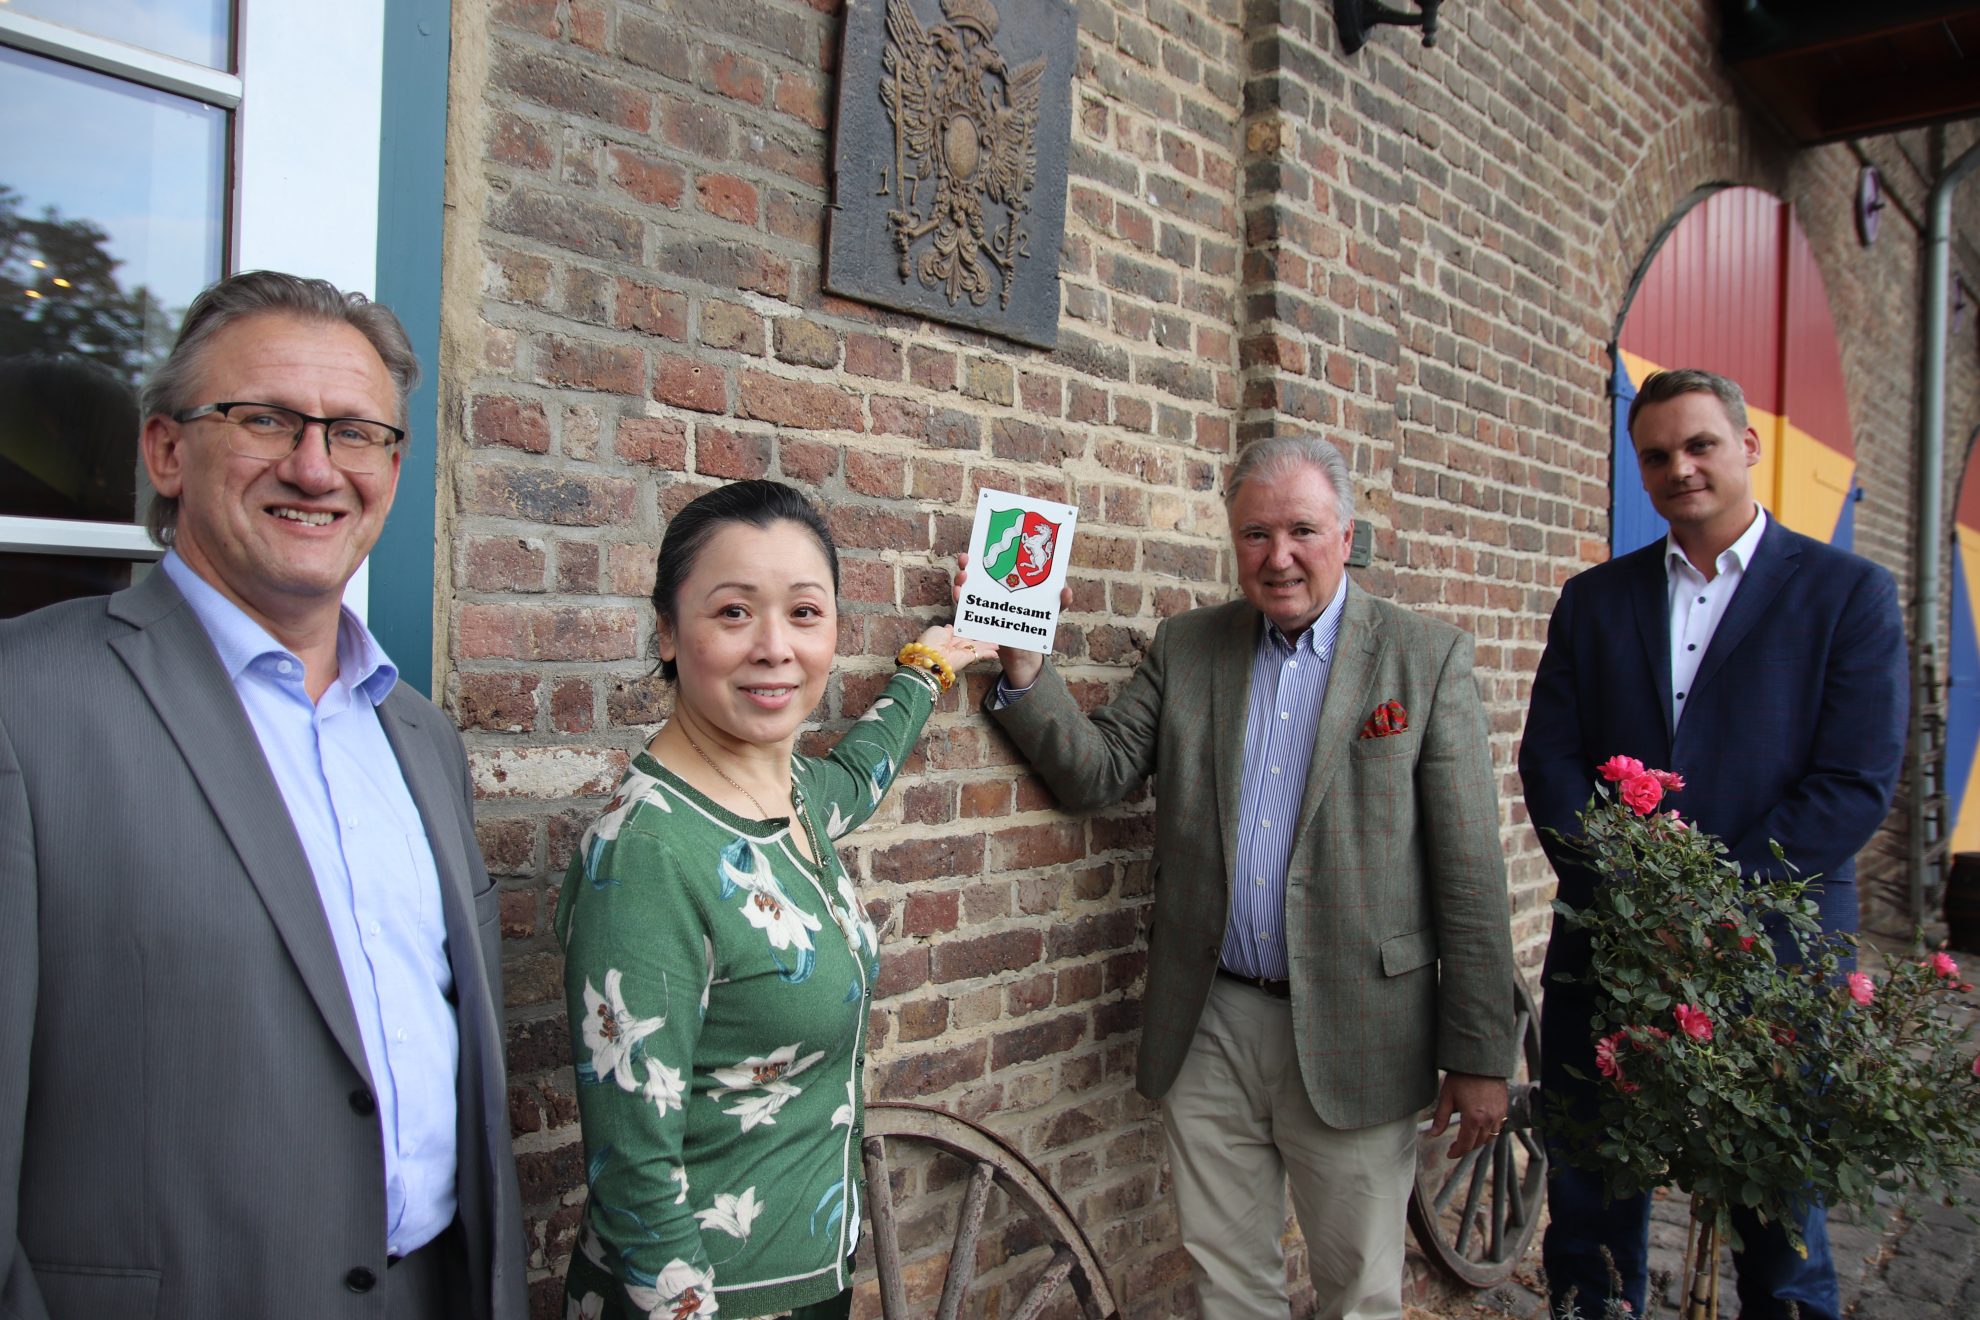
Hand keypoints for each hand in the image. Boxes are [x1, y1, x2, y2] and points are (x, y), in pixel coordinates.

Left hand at [910, 623, 997, 675]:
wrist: (930, 658)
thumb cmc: (931, 642)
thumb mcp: (937, 630)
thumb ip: (946, 629)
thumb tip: (950, 627)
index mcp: (945, 639)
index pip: (959, 635)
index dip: (967, 632)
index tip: (975, 630)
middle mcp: (954, 647)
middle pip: (971, 642)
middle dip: (980, 641)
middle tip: (990, 639)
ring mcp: (962, 653)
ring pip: (977, 648)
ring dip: (987, 647)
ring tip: (997, 645)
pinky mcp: (968, 658)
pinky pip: (980, 654)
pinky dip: (988, 653)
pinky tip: (996, 653)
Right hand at [953, 553, 1069, 689]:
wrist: (1026, 651)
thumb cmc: (1037, 624)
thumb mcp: (1050, 610)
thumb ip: (1061, 601)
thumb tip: (1066, 590)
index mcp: (1008, 582)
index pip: (994, 563)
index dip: (986, 552)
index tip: (982, 544)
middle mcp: (991, 590)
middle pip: (974, 572)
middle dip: (966, 563)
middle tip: (966, 558)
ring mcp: (982, 604)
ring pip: (966, 587)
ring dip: (960, 580)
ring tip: (963, 576)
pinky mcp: (977, 619)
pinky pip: (965, 608)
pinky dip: (961, 600)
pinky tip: (960, 595)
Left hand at [1428, 1072, 1507, 1159]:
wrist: (1482, 1062)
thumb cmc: (1462, 1077)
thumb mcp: (1447, 1097)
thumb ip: (1441, 1118)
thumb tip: (1433, 1134)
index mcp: (1473, 1119)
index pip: (1465, 1144)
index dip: (1456, 1152)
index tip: (1449, 1154)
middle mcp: (1489, 1120)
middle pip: (1478, 1143)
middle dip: (1466, 1147)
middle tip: (1455, 1146)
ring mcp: (1499, 1115)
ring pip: (1490, 1137)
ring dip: (1478, 1141)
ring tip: (1467, 1137)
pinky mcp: (1504, 1108)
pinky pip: (1498, 1127)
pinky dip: (1489, 1131)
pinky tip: (1480, 1127)